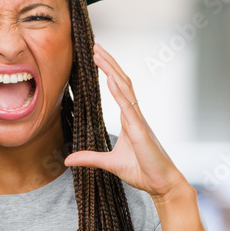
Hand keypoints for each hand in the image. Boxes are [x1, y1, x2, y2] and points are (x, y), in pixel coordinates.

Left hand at [63, 43, 187, 200]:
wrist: (161, 184)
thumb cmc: (142, 171)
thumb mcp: (109, 163)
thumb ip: (89, 158)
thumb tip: (67, 159)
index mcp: (130, 120)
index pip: (119, 89)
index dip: (109, 71)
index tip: (97, 57)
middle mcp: (135, 115)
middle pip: (121, 82)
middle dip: (109, 63)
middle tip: (96, 46)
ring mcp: (138, 121)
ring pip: (125, 88)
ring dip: (111, 69)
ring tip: (99, 53)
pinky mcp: (140, 131)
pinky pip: (128, 107)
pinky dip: (119, 91)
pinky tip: (110, 78)